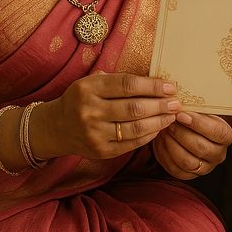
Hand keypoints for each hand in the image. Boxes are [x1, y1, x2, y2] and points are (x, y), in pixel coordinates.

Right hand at [39, 72, 179, 159]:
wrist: (56, 127)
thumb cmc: (81, 99)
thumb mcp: (92, 82)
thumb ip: (119, 80)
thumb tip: (156, 81)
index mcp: (89, 88)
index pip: (127, 85)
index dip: (152, 85)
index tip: (170, 86)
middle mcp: (90, 111)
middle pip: (134, 108)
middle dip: (160, 105)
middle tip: (176, 102)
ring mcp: (94, 134)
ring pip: (135, 128)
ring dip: (158, 122)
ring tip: (171, 115)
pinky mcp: (100, 151)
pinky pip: (130, 143)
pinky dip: (148, 136)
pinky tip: (158, 128)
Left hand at [153, 111, 231, 179]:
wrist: (188, 130)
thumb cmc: (195, 116)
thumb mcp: (201, 109)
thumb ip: (197, 107)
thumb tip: (181, 100)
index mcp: (226, 136)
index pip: (216, 132)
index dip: (198, 123)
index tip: (181, 114)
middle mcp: (218, 154)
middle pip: (201, 147)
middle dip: (181, 134)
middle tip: (169, 122)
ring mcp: (205, 167)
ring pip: (187, 161)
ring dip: (172, 145)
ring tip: (164, 131)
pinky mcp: (189, 175)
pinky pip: (176, 169)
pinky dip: (166, 155)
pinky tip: (161, 141)